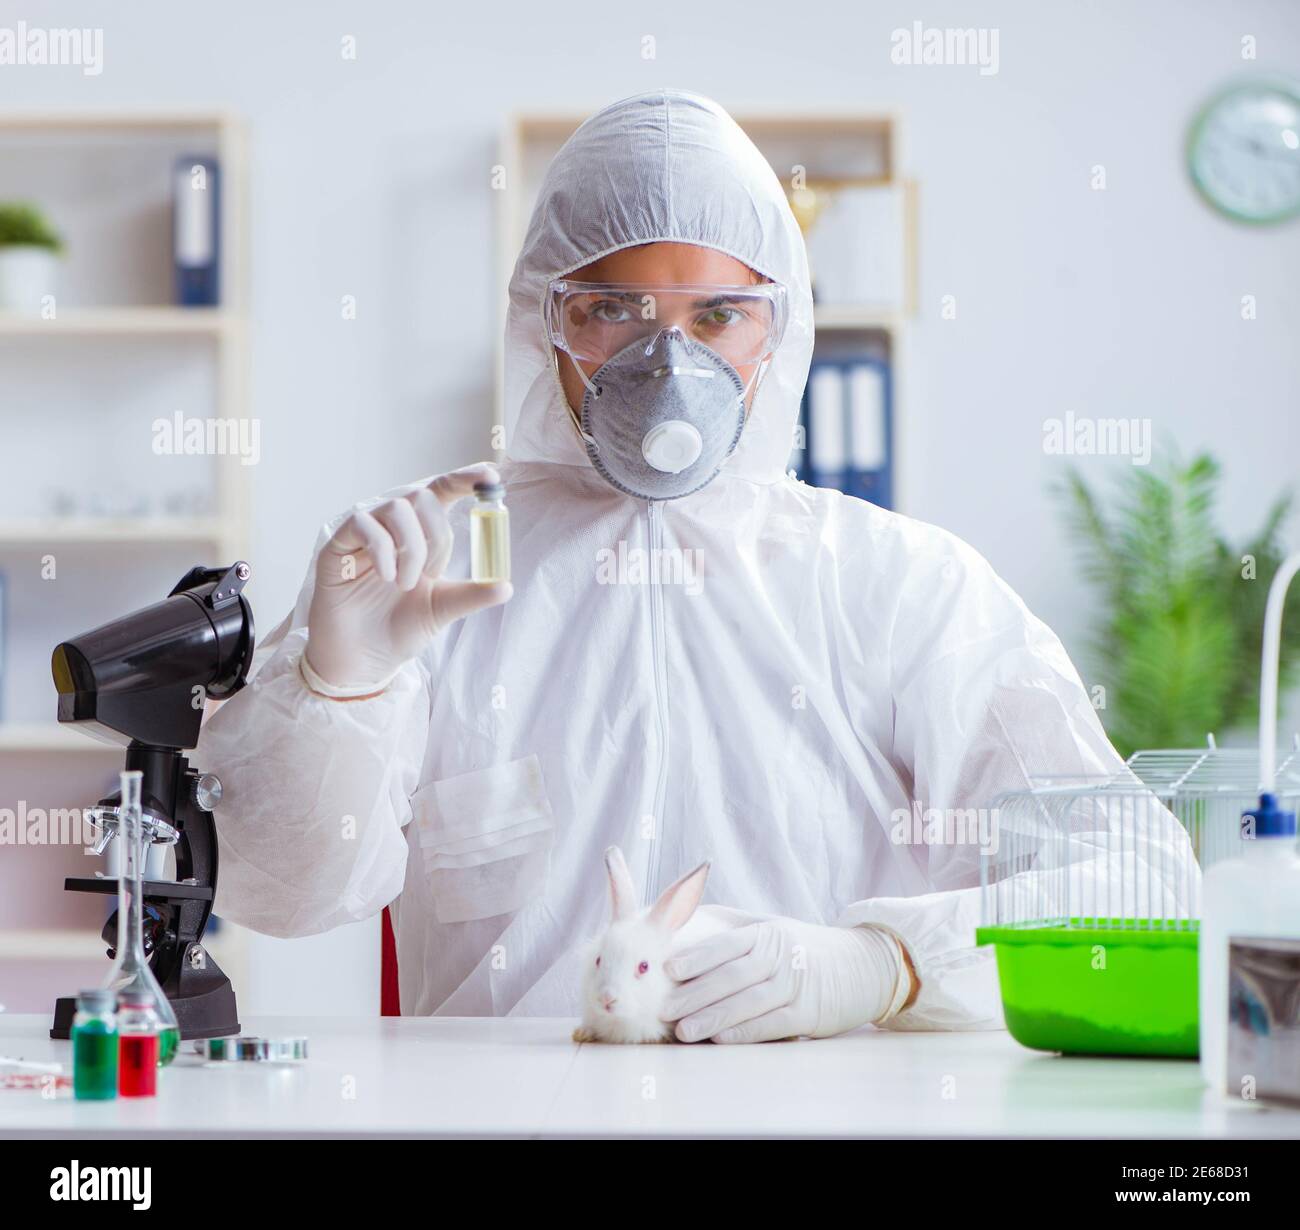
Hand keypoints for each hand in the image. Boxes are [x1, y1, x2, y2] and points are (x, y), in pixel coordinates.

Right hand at [304, 464, 511, 690]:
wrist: (363, 660)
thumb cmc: (399, 630)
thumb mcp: (442, 609)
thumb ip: (471, 594)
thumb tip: (506, 586)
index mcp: (422, 536)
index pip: (443, 492)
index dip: (465, 479)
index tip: (489, 476)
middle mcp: (393, 528)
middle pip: (422, 496)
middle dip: (435, 534)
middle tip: (429, 574)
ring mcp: (365, 535)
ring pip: (396, 508)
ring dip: (410, 547)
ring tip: (404, 584)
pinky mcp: (338, 546)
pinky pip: (363, 524)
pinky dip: (382, 549)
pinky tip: (384, 577)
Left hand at [661, 910, 908, 1043]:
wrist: (862, 966)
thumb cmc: (802, 949)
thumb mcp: (773, 930)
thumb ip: (734, 931)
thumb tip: (683, 926)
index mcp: (766, 932)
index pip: (726, 944)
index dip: (696, 956)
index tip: (666, 968)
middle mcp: (781, 955)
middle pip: (732, 975)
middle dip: (694, 993)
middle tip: (663, 1008)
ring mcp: (796, 985)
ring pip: (748, 1002)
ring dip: (714, 1017)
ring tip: (684, 1031)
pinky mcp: (809, 1013)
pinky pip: (772, 1023)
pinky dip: (745, 1032)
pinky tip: (721, 1040)